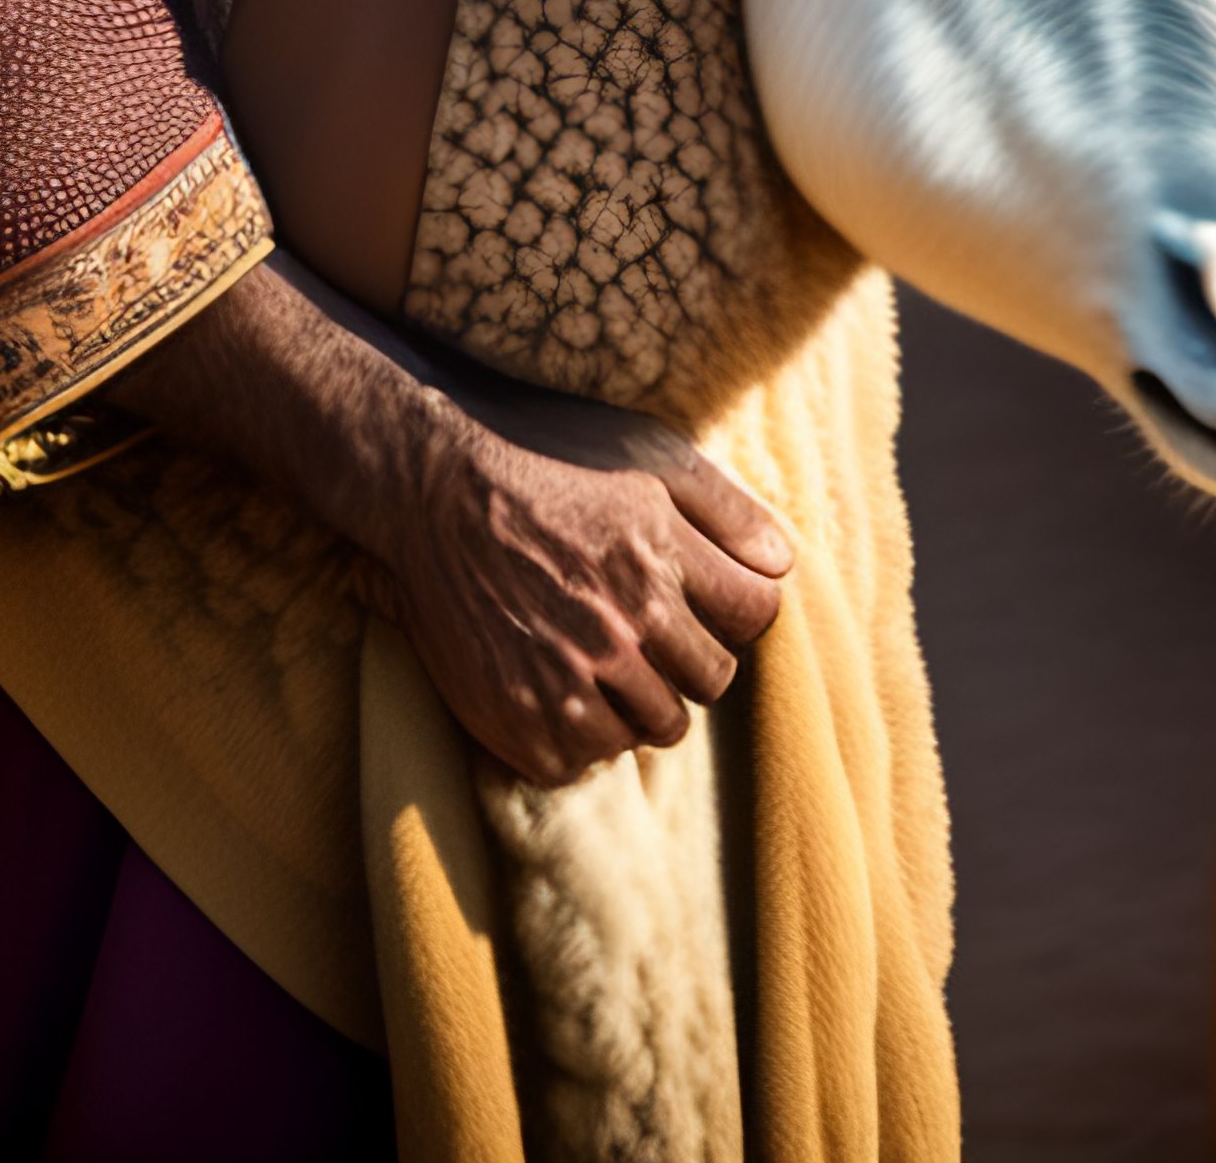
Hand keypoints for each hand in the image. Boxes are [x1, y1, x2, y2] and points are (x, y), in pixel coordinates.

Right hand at [364, 393, 790, 786]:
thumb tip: (784, 563)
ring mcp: (575, 675)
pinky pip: (585, 760)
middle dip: (689, 660)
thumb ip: (724, 507)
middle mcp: (627, 622)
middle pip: (711, 681)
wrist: (431, 490)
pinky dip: (577, 735)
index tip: (703, 604)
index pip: (755, 614)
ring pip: (655, 729)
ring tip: (598, 661)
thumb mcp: (643, 454)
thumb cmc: (543, 463)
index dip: (736, 610)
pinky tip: (555, 687)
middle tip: (642, 633)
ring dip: (638, 702)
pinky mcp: (524, 717)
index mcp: (662, 555)